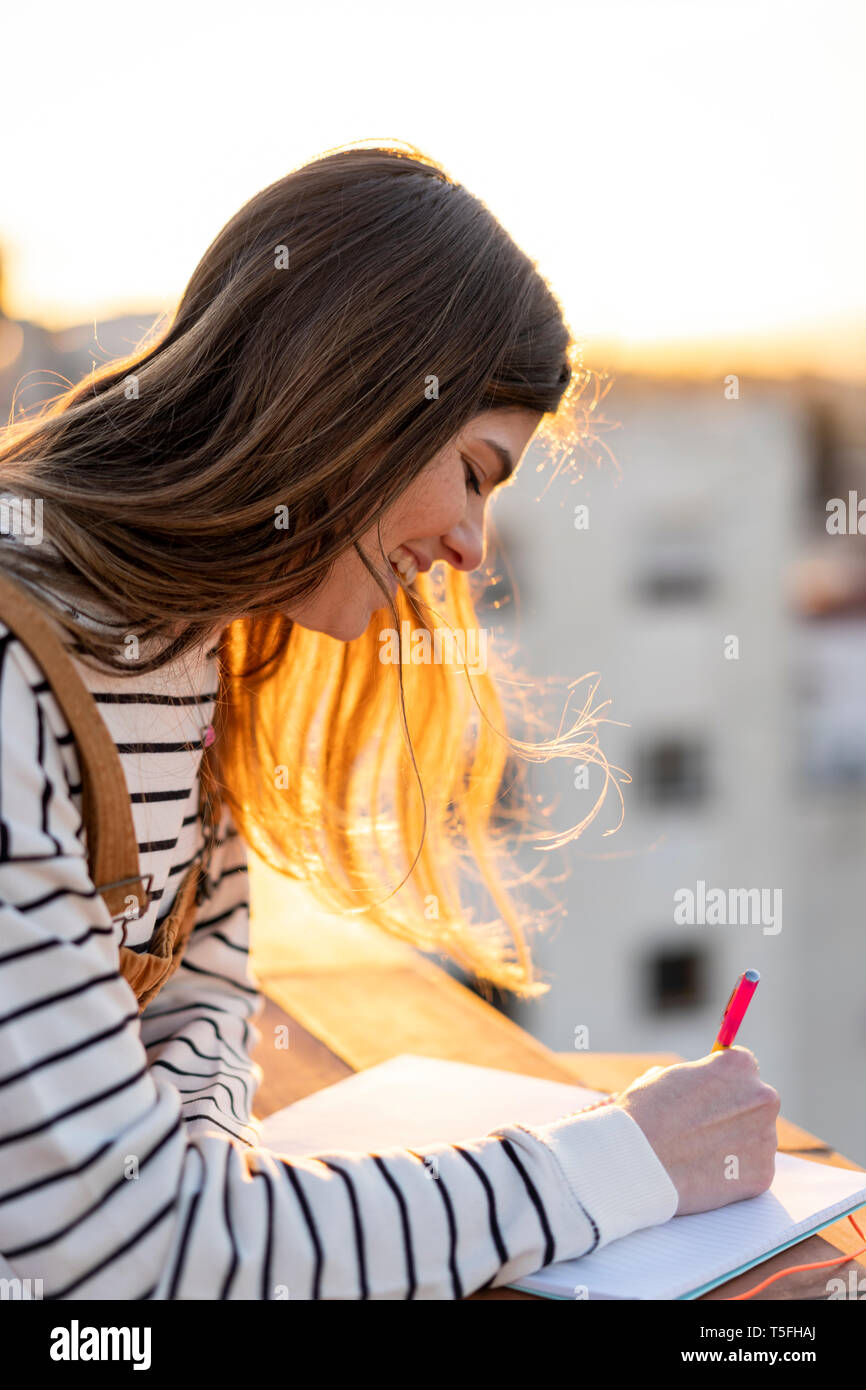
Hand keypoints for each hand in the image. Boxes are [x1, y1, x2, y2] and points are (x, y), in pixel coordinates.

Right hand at [615, 1046, 780, 1215]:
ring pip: (755, 1138)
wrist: (641, 1162)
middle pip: (755, 1102)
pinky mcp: (763, 1174)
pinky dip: (733, 1174)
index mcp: (739, 1064)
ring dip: (736, 1143)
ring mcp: (766, 1137)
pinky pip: (751, 1170)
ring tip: (699, 1153)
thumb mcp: (667, 1076)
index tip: (711, 1094)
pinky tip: (706, 1173)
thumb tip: (700, 1087)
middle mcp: (762, 1096)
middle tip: (704, 1127)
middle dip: (735, 1112)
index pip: (742, 1067)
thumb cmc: (646, 1113)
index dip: (723, 1081)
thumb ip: (695, 1077)